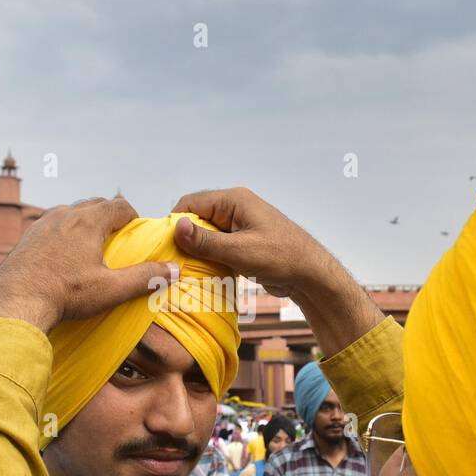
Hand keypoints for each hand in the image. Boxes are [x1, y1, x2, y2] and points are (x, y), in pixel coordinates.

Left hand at [0, 197, 175, 333]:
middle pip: (94, 204)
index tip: (136, 231)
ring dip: (84, 221)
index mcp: (88, 222)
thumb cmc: (65, 295)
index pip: (118, 206)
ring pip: (70, 212)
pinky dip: (63, 232)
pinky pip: (51, 225)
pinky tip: (62, 253)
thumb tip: (174, 270)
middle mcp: (65, 215)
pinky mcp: (27, 237)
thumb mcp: (111, 289)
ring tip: (90, 243)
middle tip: (117, 236)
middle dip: (109, 215)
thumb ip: (145, 278)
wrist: (16, 302)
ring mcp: (42, 224)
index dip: (132, 216)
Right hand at [169, 188, 337, 299]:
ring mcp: (238, 225)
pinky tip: (202, 274)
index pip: (191, 203)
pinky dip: (208, 258)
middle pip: (196, 218)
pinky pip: (217, 246)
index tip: (165, 245)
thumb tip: (175, 227)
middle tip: (174, 261)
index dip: (175, 222)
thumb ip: (207, 241)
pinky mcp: (242, 242)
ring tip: (185, 269)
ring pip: (205, 235)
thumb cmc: (281, 257)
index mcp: (234, 200)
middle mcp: (234, 208)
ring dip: (197, 251)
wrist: (311, 274)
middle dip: (185, 238)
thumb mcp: (240, 251)